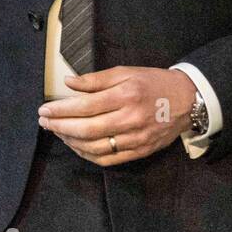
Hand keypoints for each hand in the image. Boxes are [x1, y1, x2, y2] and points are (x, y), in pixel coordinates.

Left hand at [38, 66, 196, 166]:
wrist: (187, 100)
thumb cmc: (153, 82)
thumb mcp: (126, 72)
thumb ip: (96, 79)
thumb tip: (68, 83)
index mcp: (125, 95)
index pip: (85, 106)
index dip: (61, 109)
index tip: (44, 109)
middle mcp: (130, 119)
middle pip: (87, 129)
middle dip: (60, 126)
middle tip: (44, 122)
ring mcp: (135, 139)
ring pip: (95, 147)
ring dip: (71, 141)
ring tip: (58, 132)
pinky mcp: (140, 152)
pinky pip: (108, 159)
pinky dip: (88, 155)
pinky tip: (77, 145)